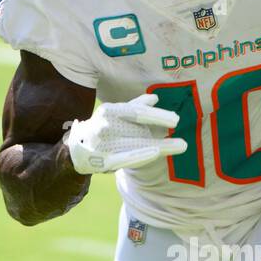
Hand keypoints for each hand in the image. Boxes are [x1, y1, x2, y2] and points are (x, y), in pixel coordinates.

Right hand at [64, 92, 186, 174]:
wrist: (77, 148)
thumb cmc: (103, 127)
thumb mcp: (115, 113)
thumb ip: (135, 106)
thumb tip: (155, 99)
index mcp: (110, 111)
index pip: (137, 112)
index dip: (157, 116)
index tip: (176, 120)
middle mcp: (105, 126)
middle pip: (139, 131)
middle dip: (162, 136)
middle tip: (183, 140)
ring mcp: (103, 144)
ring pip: (136, 145)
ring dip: (159, 146)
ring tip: (180, 146)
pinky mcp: (103, 161)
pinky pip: (125, 159)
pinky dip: (140, 156)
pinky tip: (155, 153)